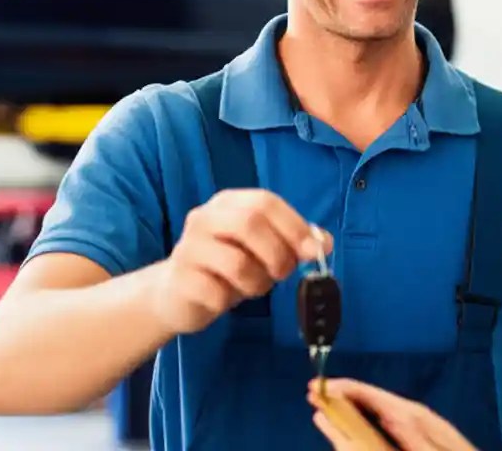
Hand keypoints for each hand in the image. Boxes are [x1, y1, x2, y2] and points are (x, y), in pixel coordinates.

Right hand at [153, 189, 330, 334]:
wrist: (177, 293)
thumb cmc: (226, 267)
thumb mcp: (262, 251)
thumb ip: (293, 243)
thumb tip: (324, 244)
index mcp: (228, 203)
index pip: (265, 202)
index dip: (294, 226)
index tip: (315, 252)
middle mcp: (205, 218)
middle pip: (249, 223)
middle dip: (277, 253)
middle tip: (283, 274)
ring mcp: (188, 247)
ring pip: (236, 262)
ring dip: (256, 283)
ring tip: (253, 287)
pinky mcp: (179, 279)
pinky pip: (215, 292)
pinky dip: (229, 300)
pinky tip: (223, 298)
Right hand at [308, 378, 475, 450]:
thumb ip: (416, 436)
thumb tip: (392, 415)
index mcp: (415, 416)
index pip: (373, 396)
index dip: (346, 389)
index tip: (322, 386)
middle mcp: (413, 415)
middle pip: (371, 399)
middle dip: (343, 394)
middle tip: (315, 393)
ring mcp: (415, 424)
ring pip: (376, 409)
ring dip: (351, 405)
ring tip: (327, 402)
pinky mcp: (416, 434)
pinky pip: (383, 421)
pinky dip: (365, 417)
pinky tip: (357, 420)